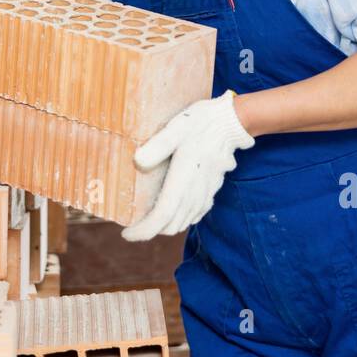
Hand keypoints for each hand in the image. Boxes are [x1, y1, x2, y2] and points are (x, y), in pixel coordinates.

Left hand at [122, 91, 254, 241]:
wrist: (230, 123)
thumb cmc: (201, 123)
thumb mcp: (175, 129)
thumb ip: (157, 146)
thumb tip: (137, 161)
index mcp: (183, 182)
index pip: (161, 219)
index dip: (142, 231)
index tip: (126, 233)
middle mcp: (194, 195)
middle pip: (170, 226)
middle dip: (149, 230)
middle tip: (132, 223)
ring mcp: (205, 195)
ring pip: (182, 223)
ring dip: (164, 225)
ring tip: (147, 217)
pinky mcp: (211, 192)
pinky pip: (194, 215)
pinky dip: (179, 219)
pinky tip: (170, 209)